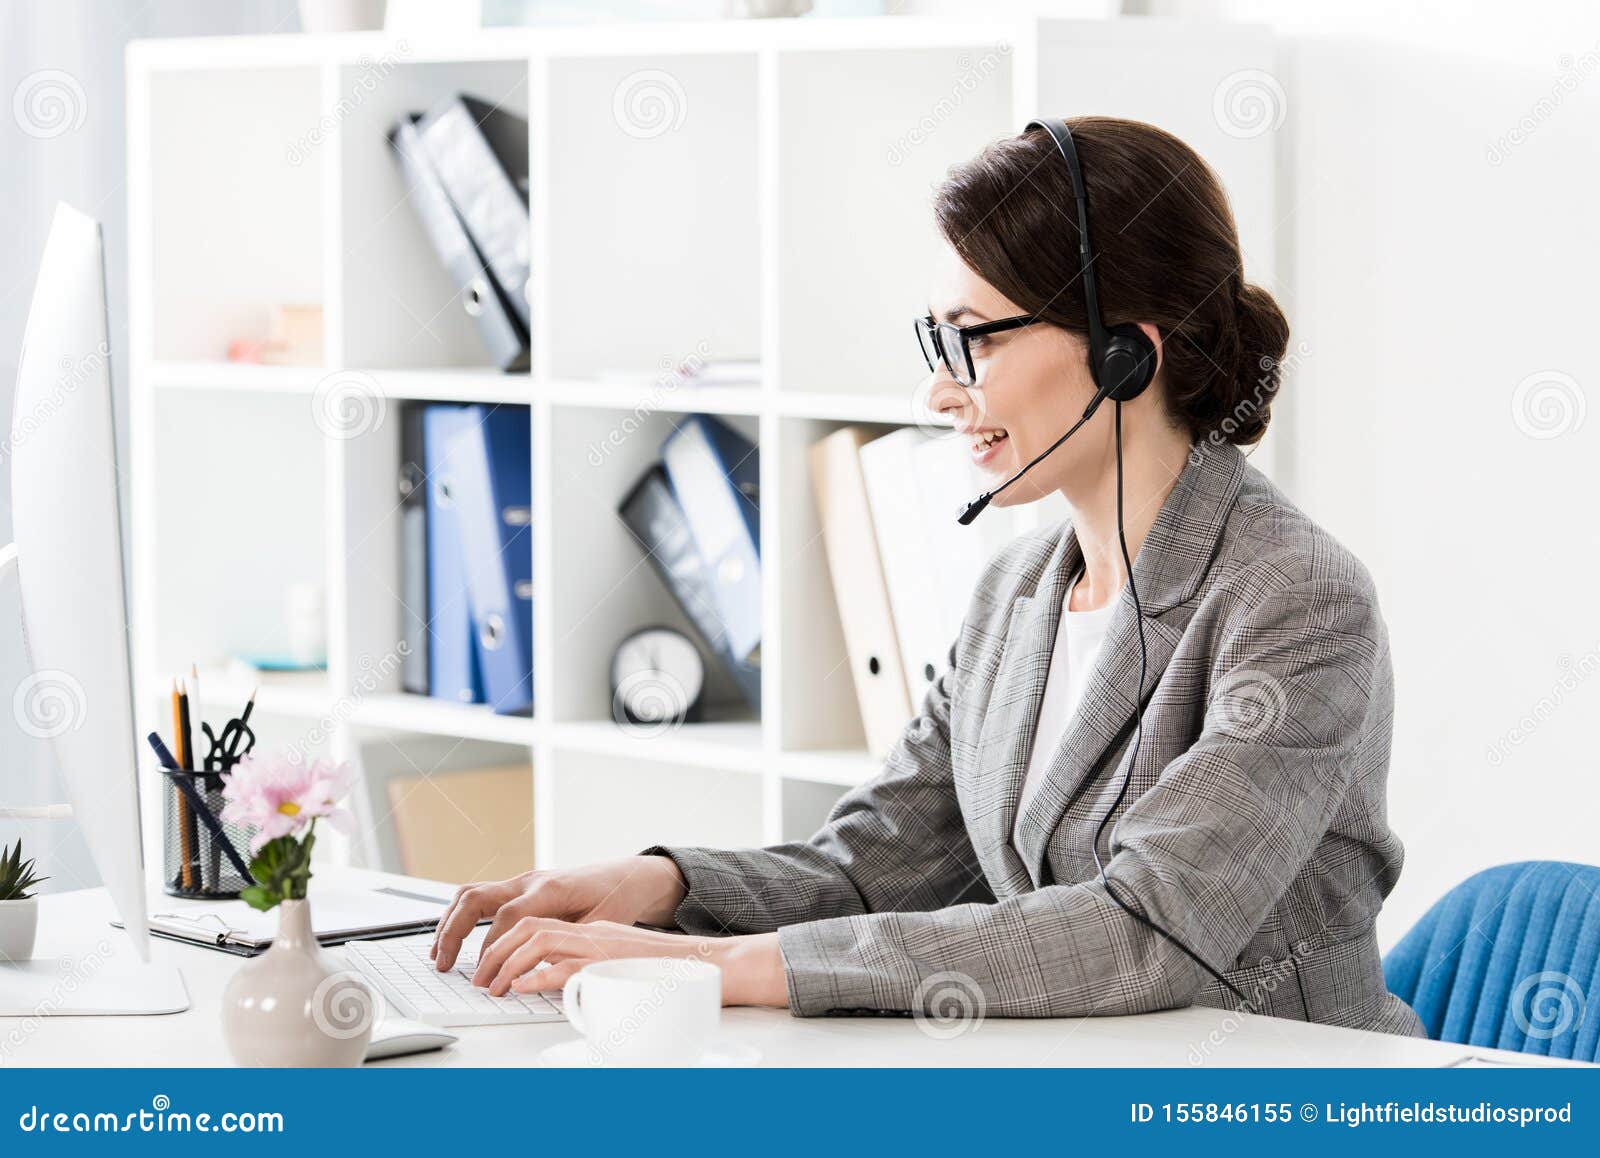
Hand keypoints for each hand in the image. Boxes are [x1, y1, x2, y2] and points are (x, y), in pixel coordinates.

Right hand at [430, 855, 687, 971]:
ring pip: (472, 893)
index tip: (483, 977)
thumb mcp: (602, 924)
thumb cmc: (617, 898)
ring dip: (450, 922)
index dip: (491, 948)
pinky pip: (481, 896)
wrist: (625, 876)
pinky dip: (461, 916)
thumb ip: (570, 942)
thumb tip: (545, 969)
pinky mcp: (519, 886)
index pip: (508, 918)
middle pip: (476, 898)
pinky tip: (454, 939)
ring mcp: (522, 880)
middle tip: (443, 965)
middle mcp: (530, 880)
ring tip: (439, 955)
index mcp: (551, 889)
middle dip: (454, 931)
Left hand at [471, 918, 787, 1007]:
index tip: (490, 964)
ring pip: (539, 941)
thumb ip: (590, 970)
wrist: (711, 962)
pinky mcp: (612, 963)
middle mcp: (593, 931)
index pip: (539, 924)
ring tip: (494, 985)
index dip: (507, 941)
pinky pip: (565, 966)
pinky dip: (537, 976)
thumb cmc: (670, 970)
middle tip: (481, 976)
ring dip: (508, 963)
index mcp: (594, 929)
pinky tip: (522, 987)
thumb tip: (558, 990)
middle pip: (530, 925)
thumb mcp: (621, 964)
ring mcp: (602, 945)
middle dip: (496, 949)